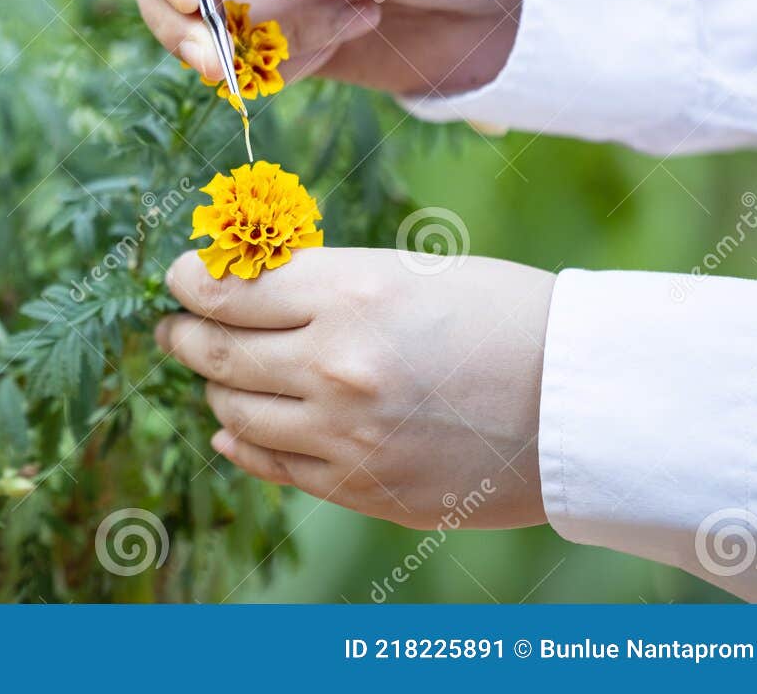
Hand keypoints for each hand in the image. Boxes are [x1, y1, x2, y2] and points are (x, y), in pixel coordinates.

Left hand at [154, 247, 553, 528]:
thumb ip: (317, 283)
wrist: (583, 402)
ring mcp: (346, 434)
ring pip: (235, 410)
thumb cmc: (500, 316)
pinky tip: (235, 425)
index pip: (224, 289)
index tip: (179, 278)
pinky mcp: (363, 487)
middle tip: (172, 328)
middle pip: (217, 351)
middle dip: (183, 335)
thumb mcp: (404, 270)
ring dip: (215, 387)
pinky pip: (270, 465)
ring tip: (215, 372)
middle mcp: (336, 364)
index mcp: (348, 292)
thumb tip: (234, 289)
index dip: (187, 281)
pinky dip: (241, 441)